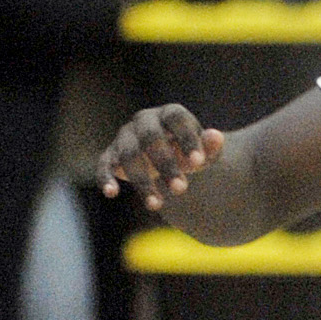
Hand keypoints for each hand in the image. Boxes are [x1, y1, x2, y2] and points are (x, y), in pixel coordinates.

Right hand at [98, 103, 221, 211]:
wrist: (169, 157)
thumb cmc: (190, 152)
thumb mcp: (204, 151)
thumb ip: (210, 146)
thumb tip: (216, 137)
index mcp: (169, 114)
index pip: (176, 119)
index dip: (186, 139)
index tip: (198, 164)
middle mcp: (144, 121)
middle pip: (150, 138)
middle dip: (165, 164)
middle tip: (181, 189)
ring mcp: (125, 137)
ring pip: (129, 155)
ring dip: (141, 181)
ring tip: (157, 205)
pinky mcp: (110, 155)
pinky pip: (104, 164)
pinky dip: (105, 177)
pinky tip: (111, 193)